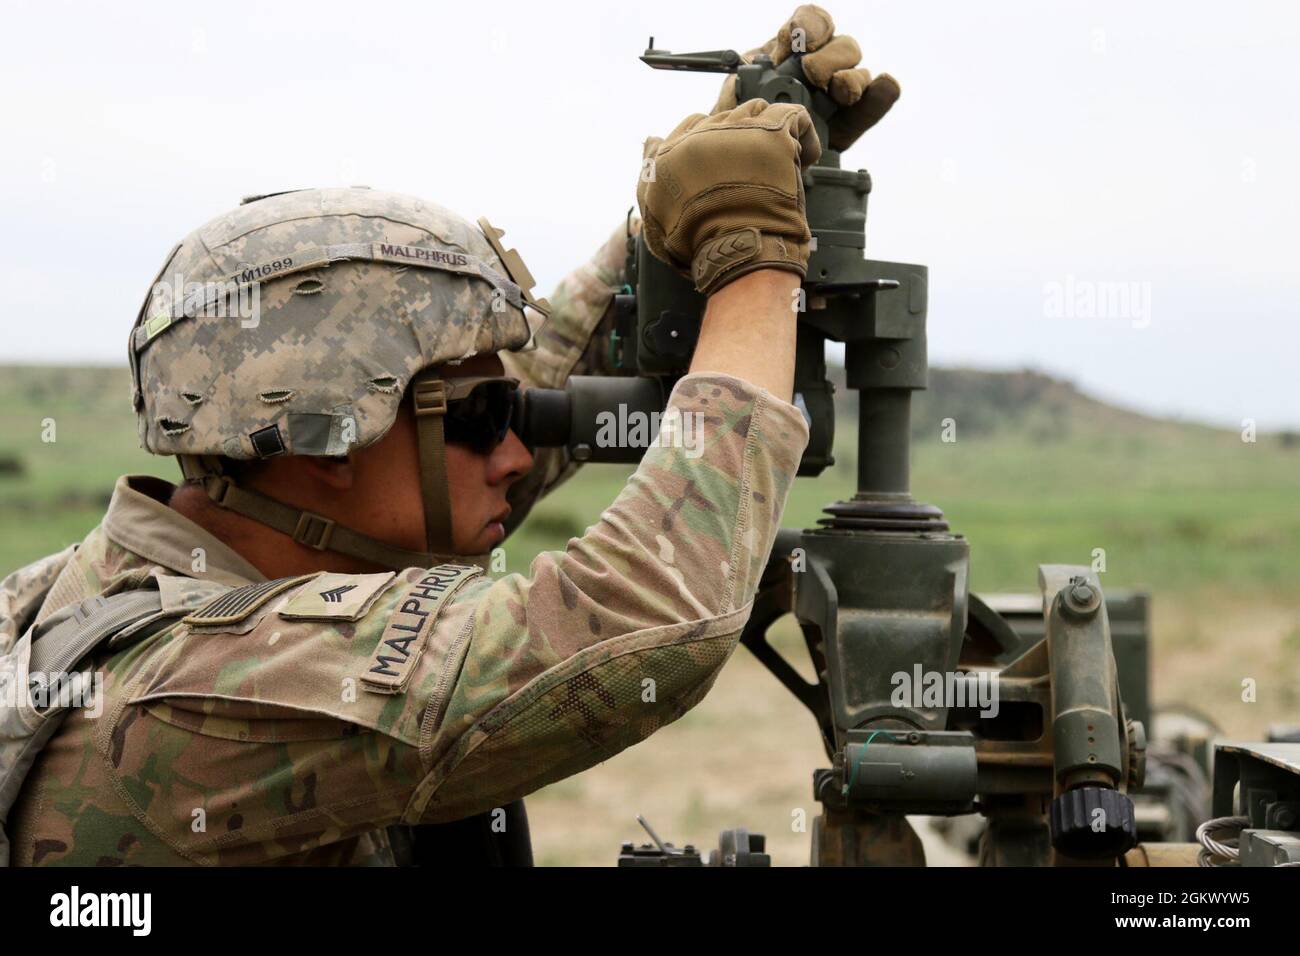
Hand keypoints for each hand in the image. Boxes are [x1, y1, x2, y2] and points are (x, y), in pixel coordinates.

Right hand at [637, 100, 820, 295]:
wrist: (735, 249)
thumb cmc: (697, 241)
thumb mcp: (655, 209)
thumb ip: (651, 168)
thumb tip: (653, 139)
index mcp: (675, 148)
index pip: (695, 123)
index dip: (715, 140)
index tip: (728, 159)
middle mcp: (705, 132)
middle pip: (727, 115)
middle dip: (741, 138)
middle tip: (753, 170)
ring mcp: (740, 131)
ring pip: (758, 111)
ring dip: (768, 133)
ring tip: (776, 165)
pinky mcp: (773, 135)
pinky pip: (794, 116)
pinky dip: (803, 133)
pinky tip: (804, 156)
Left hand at [712, 4, 899, 151]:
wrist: (753, 175)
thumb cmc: (740, 134)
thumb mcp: (731, 104)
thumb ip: (742, 84)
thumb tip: (754, 62)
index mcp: (789, 54)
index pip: (807, 25)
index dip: (807, 26)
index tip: (797, 38)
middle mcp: (818, 68)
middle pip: (839, 46)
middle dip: (828, 56)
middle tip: (812, 74)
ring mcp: (837, 93)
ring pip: (857, 70)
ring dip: (851, 78)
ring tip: (840, 91)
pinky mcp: (853, 119)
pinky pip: (874, 102)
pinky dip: (882, 93)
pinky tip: (885, 86)